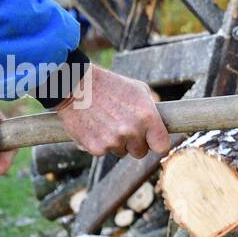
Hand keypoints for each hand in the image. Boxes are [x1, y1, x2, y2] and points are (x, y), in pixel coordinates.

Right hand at [54, 65, 169, 158]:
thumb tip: (160, 128)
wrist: (75, 84)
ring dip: (116, 142)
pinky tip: (93, 126)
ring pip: (121, 152)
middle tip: (123, 127)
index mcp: (147, 117)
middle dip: (134, 143)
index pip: (162, 147)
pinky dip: (98, 143)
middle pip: (140, 152)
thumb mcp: (139, 91)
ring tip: (105, 122)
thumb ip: (152, 112)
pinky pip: (103, 152)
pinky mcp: (95, 148)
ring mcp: (113, 141)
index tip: (152, 142)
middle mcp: (132, 131)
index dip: (157, 145)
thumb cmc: (110, 85)